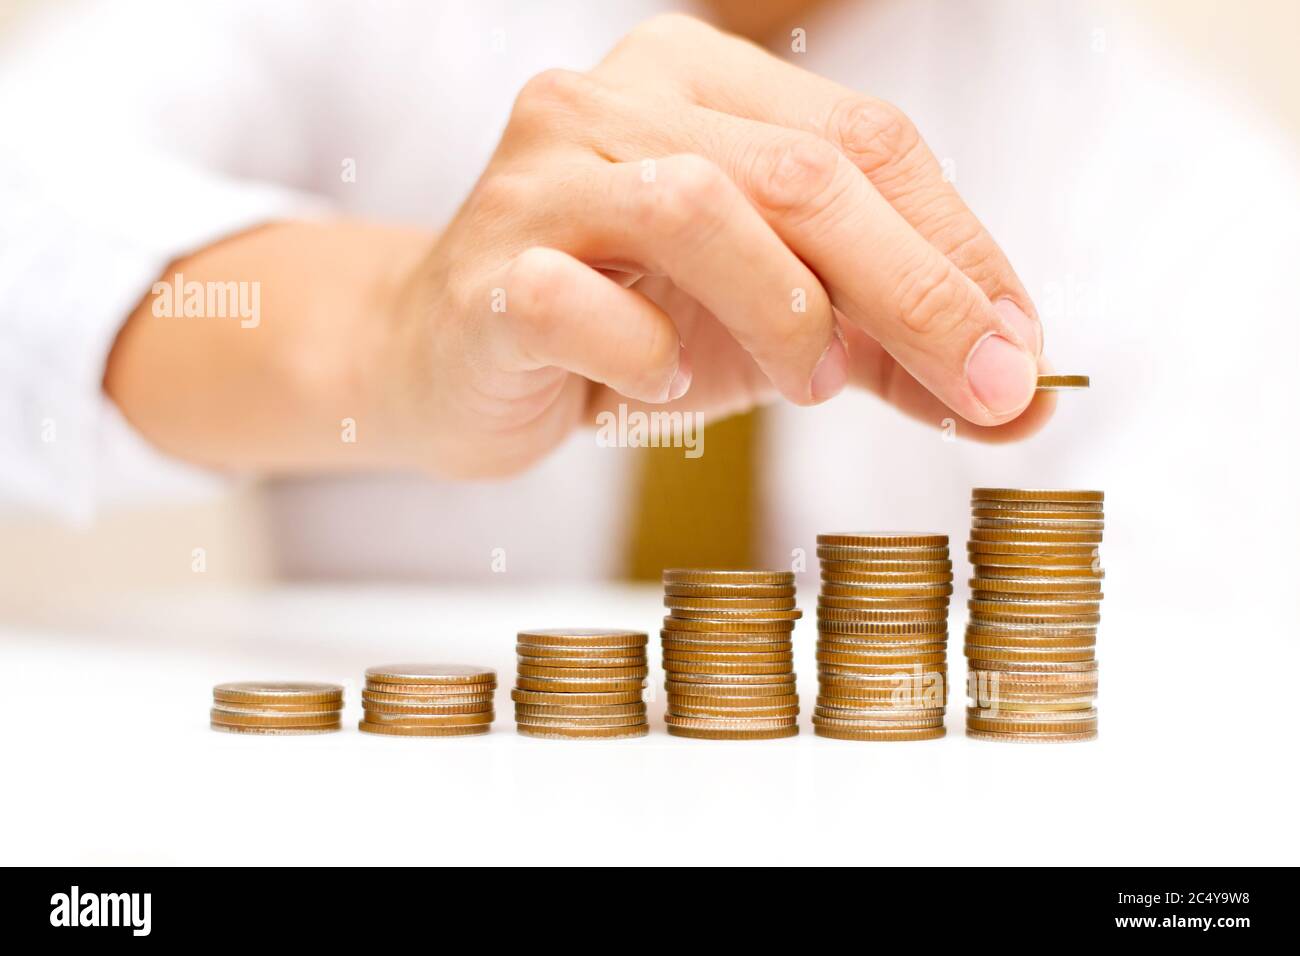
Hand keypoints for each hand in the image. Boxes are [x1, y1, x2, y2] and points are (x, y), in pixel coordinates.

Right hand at [386, 13, 1049, 477]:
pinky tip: (654, 386)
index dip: (958, 247)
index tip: (1019, 354)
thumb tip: (1022, 402)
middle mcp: (614, 98)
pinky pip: (581, 301)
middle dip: (915, 290)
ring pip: (702, 209)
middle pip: (805, 172)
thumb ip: (886, 350)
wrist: (445, 362)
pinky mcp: (486, 268)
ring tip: (806, 384)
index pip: (867, 141)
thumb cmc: (616, 328)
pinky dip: (645, 359)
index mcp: (698, 80)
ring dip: (786, 314)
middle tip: (982, 388)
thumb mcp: (772, 326)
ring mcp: (538, 175)